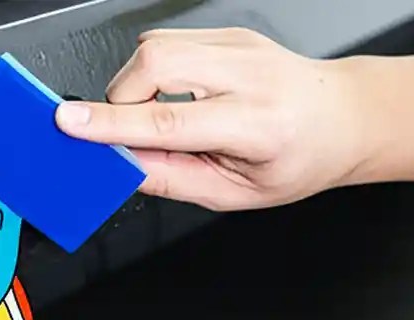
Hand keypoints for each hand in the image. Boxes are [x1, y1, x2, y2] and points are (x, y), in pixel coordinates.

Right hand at [55, 27, 370, 210]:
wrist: (342, 119)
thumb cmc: (296, 160)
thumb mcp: (232, 192)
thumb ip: (168, 178)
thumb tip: (117, 164)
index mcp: (256, 125)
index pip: (168, 120)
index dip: (111, 123)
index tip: (70, 122)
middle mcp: (250, 75)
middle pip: (155, 62)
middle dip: (121, 98)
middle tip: (132, 130)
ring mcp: (239, 45)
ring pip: (153, 46)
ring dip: (135, 85)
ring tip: (159, 115)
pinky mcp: (227, 33)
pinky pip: (165, 42)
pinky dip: (153, 72)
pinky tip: (177, 95)